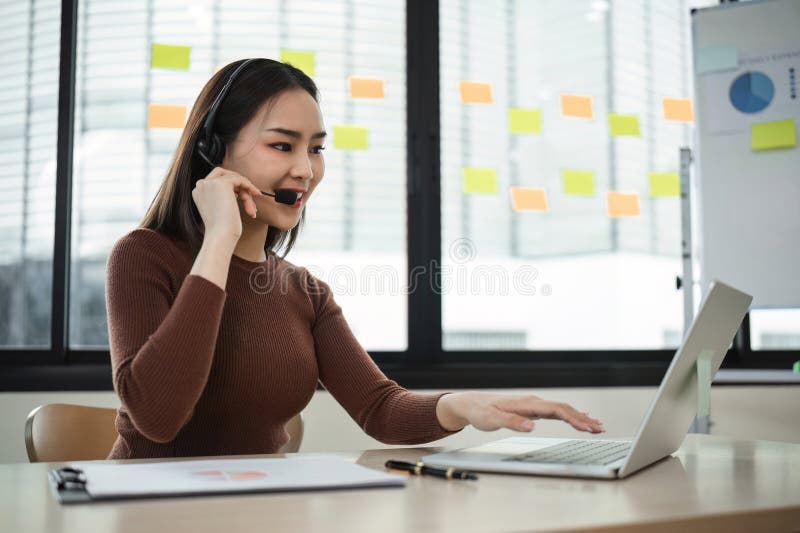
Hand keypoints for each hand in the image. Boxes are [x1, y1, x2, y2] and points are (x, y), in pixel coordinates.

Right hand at [191, 167, 262, 241]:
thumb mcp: (219, 210)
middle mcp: (201, 185)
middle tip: (251, 195)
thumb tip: (239, 190)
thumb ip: (223, 197)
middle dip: (239, 185)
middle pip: (224, 174)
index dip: (231, 186)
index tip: (242, 196)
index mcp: (198, 192)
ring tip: (252, 208)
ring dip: (246, 192)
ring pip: (234, 179)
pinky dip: (249, 186)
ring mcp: (210, 183)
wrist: (221, 236)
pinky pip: (240, 179)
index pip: (215, 179)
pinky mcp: (221, 183)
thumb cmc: (222, 229)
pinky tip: (256, 194)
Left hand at [436, 392, 603, 433]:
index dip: (573, 418)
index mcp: (527, 403)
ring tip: (597, 426)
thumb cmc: (482, 412)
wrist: (473, 404)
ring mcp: (534, 405)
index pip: (556, 409)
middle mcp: (533, 402)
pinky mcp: (533, 410)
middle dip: (582, 418)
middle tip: (599, 429)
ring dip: (580, 417)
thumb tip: (531, 425)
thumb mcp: (493, 420)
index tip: (586, 427)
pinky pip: (556, 412)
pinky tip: (580, 419)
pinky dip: (571, 416)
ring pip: (562, 410)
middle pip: (564, 408)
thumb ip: (512, 422)